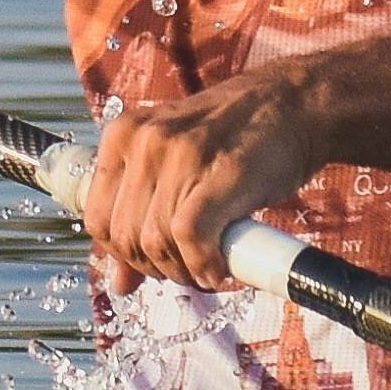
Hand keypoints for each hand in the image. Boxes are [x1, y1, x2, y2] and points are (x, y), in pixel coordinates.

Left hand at [85, 63, 339, 288]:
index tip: (154, 261)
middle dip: (154, 267)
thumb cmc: (235, 140)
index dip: (122, 254)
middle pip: (125, 236)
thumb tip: (119, 284)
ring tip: (208, 267)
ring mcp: (181, 153)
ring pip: (156, 241)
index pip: (95, 218)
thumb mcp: (176, 167)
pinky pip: (190, 237)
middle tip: (186, 270)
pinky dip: (203, 265)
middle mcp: (144, 140)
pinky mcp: (221, 172)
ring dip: (183, 270)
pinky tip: (218, 268)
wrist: (295, 105)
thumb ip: (141, 218)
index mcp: (123, 135)